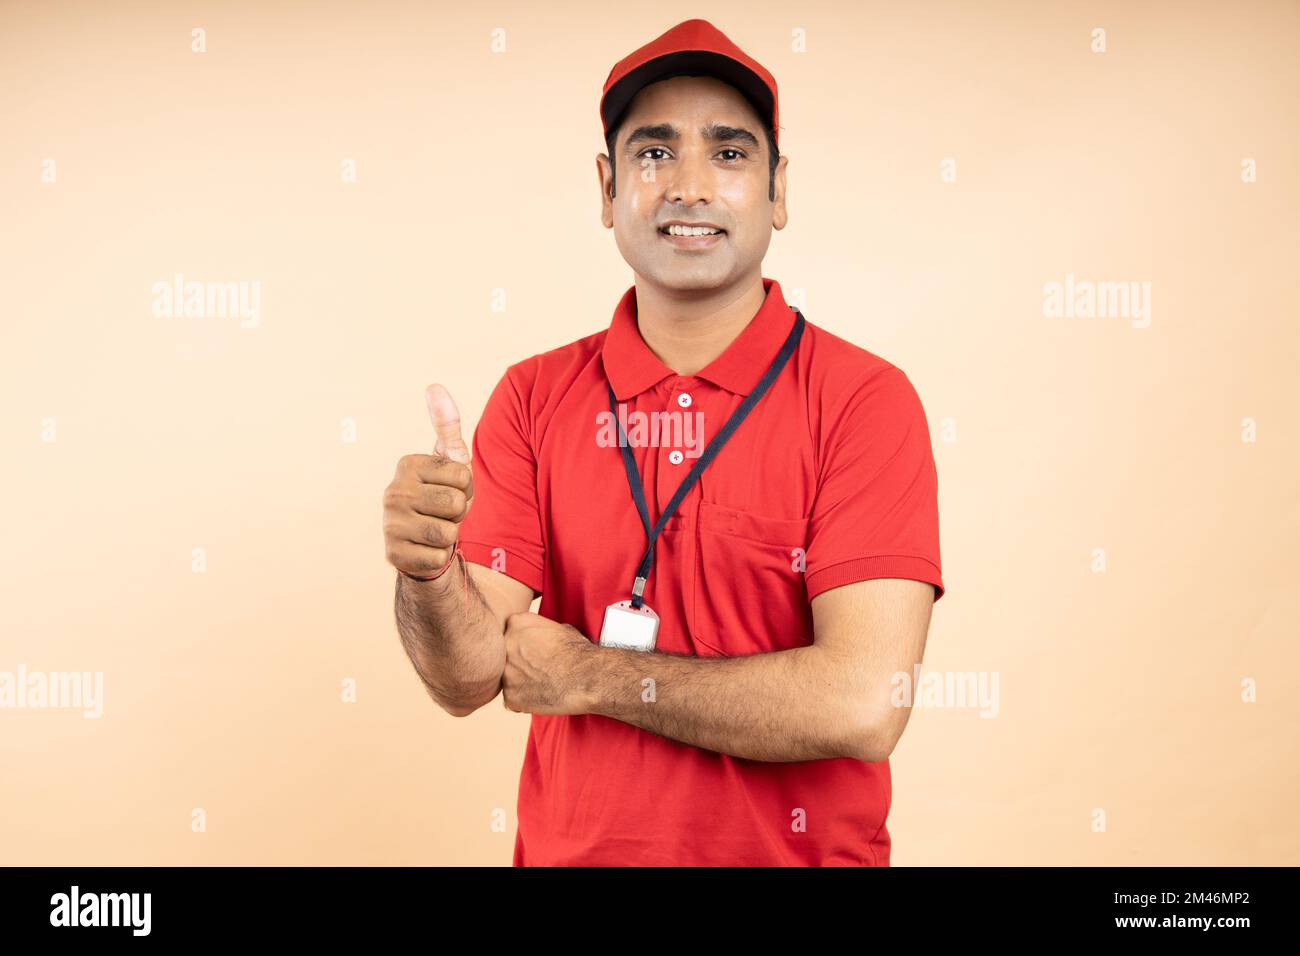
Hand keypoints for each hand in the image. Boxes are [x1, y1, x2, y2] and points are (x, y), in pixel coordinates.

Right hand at [382, 384, 474, 580]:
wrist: (426, 544)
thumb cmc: (441, 499)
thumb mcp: (451, 462)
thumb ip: (447, 426)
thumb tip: (435, 386)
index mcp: (407, 465)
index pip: (463, 474)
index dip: (467, 488)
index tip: (449, 491)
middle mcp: (392, 492)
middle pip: (455, 502)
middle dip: (460, 512)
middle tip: (444, 514)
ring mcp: (389, 525)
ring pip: (449, 531)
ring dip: (451, 535)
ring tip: (437, 530)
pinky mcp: (394, 555)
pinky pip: (440, 556)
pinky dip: (441, 557)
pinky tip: (427, 550)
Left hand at [502, 613, 597, 715]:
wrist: (587, 678)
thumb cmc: (578, 652)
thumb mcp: (558, 627)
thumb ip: (538, 630)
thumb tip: (537, 637)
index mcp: (516, 623)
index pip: (509, 632)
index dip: (522, 643)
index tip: (535, 650)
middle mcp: (506, 645)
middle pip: (505, 655)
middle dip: (518, 662)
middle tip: (537, 668)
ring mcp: (506, 672)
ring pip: (507, 678)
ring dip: (520, 682)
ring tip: (542, 683)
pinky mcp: (510, 696)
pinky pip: (512, 699)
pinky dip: (524, 700)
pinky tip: (541, 695)